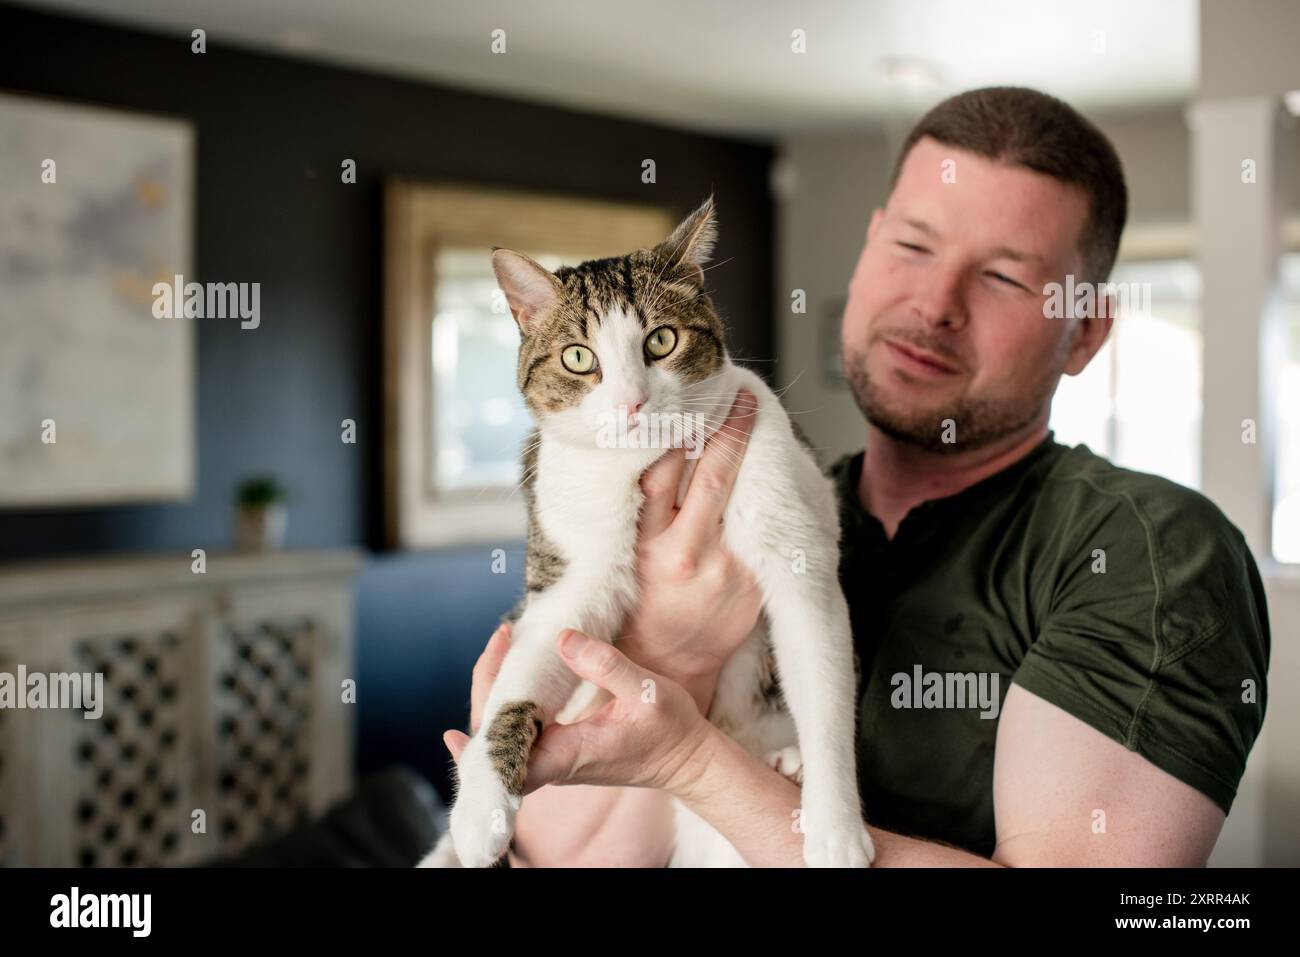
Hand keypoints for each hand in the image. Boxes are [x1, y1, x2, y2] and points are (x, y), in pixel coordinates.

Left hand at [444, 626, 716, 796]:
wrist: (688, 761)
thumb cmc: (671, 731)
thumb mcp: (646, 691)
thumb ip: (604, 666)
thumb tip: (560, 639)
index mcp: (569, 755)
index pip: (508, 765)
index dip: (477, 752)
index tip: (455, 731)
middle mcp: (555, 761)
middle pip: (497, 738)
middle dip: (486, 687)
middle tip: (501, 637)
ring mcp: (557, 756)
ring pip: (507, 731)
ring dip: (498, 688)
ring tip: (505, 642)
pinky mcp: (562, 746)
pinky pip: (523, 726)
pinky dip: (514, 695)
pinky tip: (515, 666)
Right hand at [620, 388, 763, 699]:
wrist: (667, 666)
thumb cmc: (639, 604)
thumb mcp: (625, 556)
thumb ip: (641, 510)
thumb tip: (659, 449)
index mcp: (646, 546)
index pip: (661, 474)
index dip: (676, 432)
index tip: (688, 401)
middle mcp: (686, 555)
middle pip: (712, 477)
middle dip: (729, 432)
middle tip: (743, 397)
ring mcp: (726, 571)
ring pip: (745, 500)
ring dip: (755, 457)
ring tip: (760, 421)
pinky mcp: (754, 585)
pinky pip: (764, 532)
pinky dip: (768, 500)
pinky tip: (772, 474)